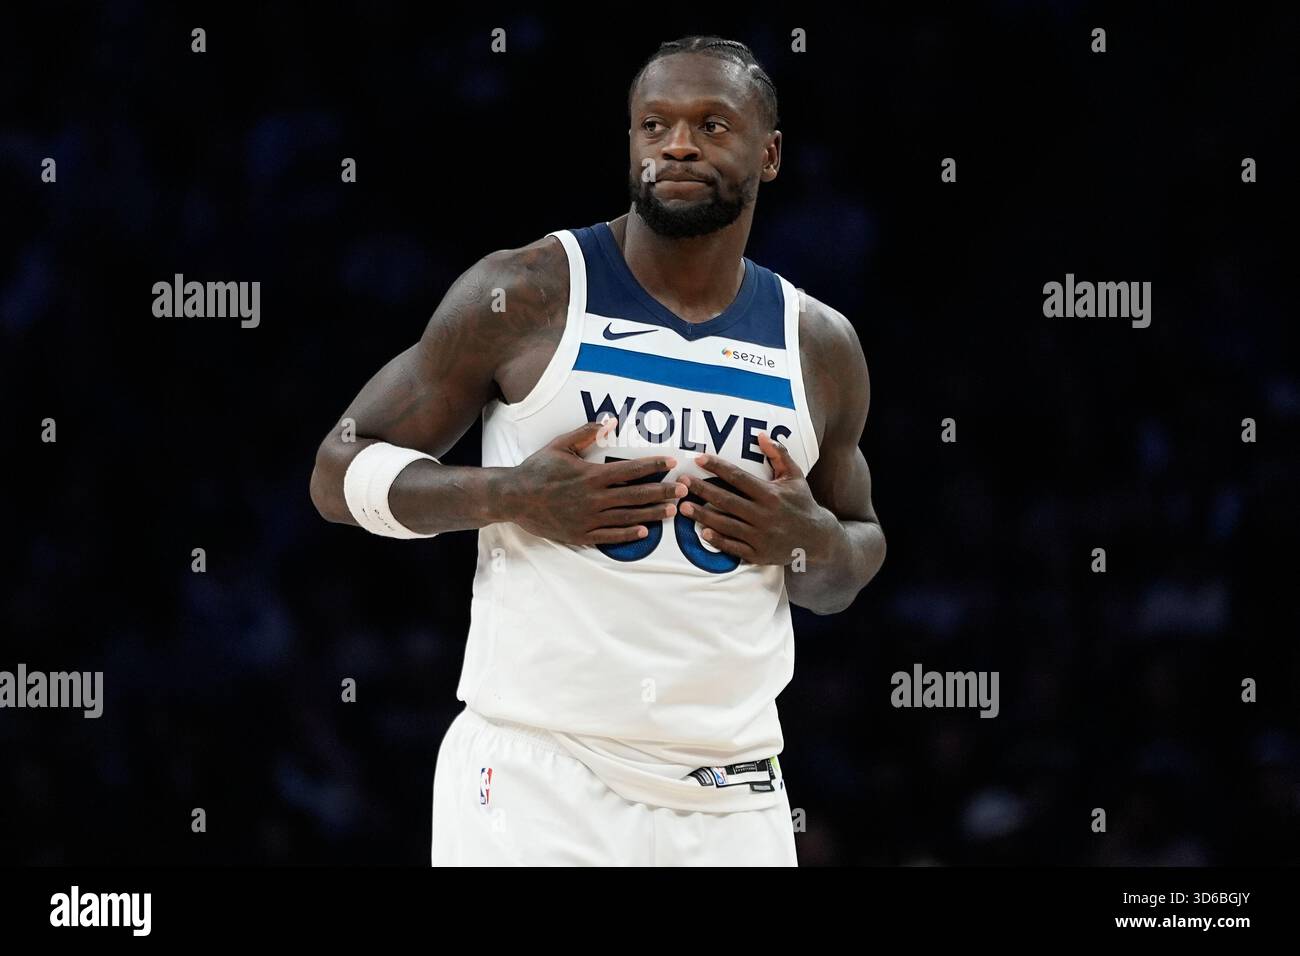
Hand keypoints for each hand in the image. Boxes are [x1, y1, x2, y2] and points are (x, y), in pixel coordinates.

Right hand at [498, 418, 687, 545]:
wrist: (514, 497)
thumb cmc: (537, 469)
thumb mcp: (560, 446)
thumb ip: (587, 433)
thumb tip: (611, 421)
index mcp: (592, 475)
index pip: (631, 470)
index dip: (653, 466)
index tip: (671, 463)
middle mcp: (594, 498)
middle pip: (637, 495)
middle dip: (663, 491)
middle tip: (684, 490)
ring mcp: (589, 518)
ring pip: (629, 517)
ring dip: (653, 513)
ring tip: (672, 511)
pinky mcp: (581, 534)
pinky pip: (610, 536)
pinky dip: (629, 535)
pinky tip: (645, 532)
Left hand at [679, 431, 835, 565]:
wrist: (817, 539)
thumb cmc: (802, 503)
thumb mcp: (795, 476)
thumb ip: (779, 455)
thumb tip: (761, 435)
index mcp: (771, 494)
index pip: (738, 477)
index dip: (717, 467)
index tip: (699, 459)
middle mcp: (764, 515)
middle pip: (726, 500)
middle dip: (702, 490)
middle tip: (682, 482)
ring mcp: (760, 536)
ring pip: (726, 524)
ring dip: (702, 515)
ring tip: (683, 507)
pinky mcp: (759, 553)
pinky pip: (734, 547)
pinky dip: (718, 540)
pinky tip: (702, 532)